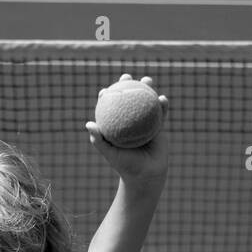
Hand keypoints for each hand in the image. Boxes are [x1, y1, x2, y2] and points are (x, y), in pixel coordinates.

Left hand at [85, 74, 170, 188]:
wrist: (146, 175)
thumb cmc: (125, 166)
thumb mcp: (110, 153)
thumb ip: (99, 140)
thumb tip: (89, 124)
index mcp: (117, 125)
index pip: (111, 107)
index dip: (108, 96)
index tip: (105, 90)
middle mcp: (130, 121)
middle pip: (129, 98)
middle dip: (127, 84)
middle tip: (126, 77)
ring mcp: (145, 121)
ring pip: (146, 101)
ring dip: (147, 87)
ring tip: (147, 80)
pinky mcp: (158, 125)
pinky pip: (161, 112)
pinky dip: (162, 104)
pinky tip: (162, 99)